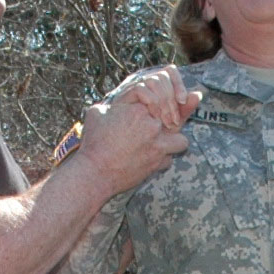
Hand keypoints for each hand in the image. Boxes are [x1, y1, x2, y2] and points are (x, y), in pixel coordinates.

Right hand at [74, 68, 196, 189]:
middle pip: (171, 118)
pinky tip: (151, 159)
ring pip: (181, 139)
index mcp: (138, 110)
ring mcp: (158, 145)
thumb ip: (111, 104)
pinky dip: (163, 159)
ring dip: (174, 141)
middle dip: (166, 123)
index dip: (155, 107)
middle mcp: (152, 126)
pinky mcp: (158, 163)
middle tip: (155, 129)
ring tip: (161, 144)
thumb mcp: (96, 113)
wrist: (95, 173)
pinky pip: (170, 158)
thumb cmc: (93, 144)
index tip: (150, 113)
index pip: (156, 100)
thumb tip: (116, 102)